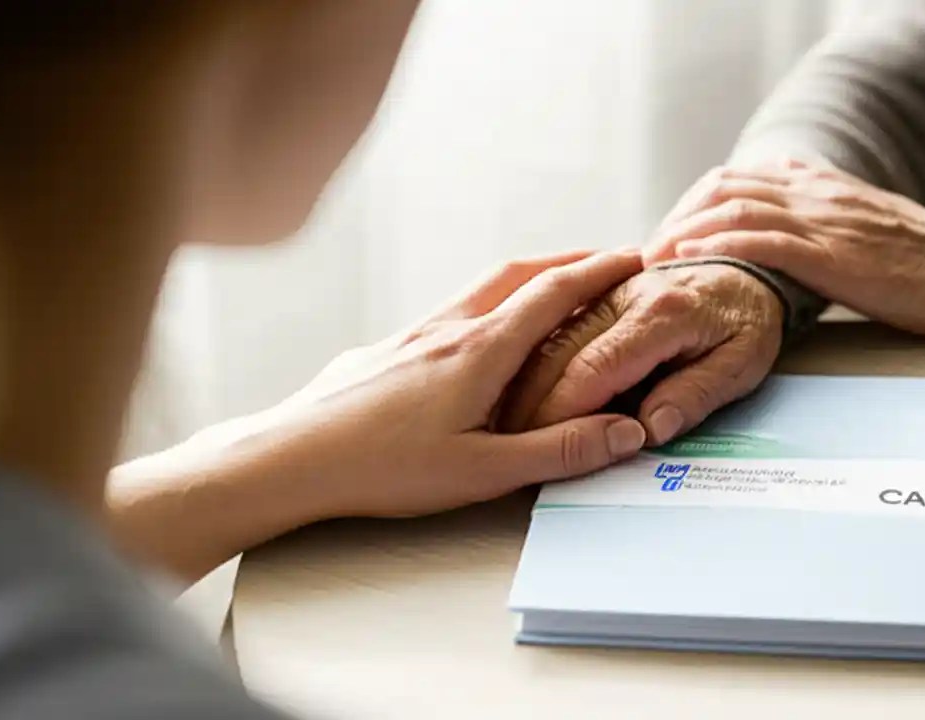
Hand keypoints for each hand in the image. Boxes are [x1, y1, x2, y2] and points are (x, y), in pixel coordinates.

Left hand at [253, 250, 648, 517]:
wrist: (291, 456)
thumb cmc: (383, 468)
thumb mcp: (483, 471)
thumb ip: (558, 450)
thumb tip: (625, 432)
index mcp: (481, 351)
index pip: (554, 292)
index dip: (599, 270)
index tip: (633, 258)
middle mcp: (449, 328)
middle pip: (518, 272)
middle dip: (567, 261)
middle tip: (602, 260)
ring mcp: (414, 333)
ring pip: (481, 287)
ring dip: (525, 278)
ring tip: (551, 288)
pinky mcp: (388, 348)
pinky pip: (451, 309)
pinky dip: (487, 302)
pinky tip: (481, 332)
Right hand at [499, 263, 782, 445]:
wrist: (751, 268)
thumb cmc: (749, 321)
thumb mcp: (742, 364)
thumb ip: (696, 395)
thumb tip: (650, 430)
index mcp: (662, 314)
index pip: (596, 367)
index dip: (562, 410)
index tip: (537, 442)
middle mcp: (626, 295)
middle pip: (558, 350)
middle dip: (527, 398)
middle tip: (505, 441)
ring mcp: (608, 291)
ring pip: (548, 335)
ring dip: (521, 378)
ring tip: (500, 419)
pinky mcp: (599, 295)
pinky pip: (556, 326)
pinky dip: (532, 358)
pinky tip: (517, 387)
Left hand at [643, 162, 924, 347]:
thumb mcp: (869, 222)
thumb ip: (826, 209)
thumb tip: (788, 200)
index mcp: (824, 186)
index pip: (741, 178)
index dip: (696, 201)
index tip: (670, 229)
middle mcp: (818, 194)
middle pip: (727, 187)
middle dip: (680, 213)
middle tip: (652, 245)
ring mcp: (825, 222)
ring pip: (737, 208)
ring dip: (688, 229)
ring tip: (656, 252)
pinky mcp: (834, 256)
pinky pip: (765, 241)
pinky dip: (721, 245)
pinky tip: (692, 257)